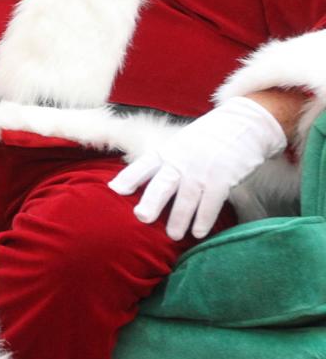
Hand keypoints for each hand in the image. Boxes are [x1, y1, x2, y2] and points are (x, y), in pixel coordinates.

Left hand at [108, 96, 286, 239]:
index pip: (144, 165)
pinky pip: (212, 201)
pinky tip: (198, 232)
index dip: (129, 177)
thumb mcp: (179, 145)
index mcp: (167, 152)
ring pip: (187, 197)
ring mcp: (202, 169)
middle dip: (151, 201)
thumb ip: (162, 163)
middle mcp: (181, 160)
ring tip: (172, 235)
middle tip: (142, 217)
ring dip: (179, 218)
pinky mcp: (223, 176)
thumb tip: (136, 182)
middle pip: (163, 183)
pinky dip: (204, 218)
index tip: (114, 190)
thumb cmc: (206, 139)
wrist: (244, 123)